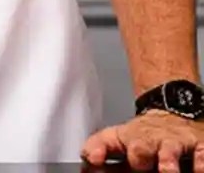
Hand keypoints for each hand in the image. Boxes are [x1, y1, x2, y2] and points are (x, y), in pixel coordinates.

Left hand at [82, 111, 203, 171]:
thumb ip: (97, 148)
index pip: (109, 144)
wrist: (173, 113)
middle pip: (140, 148)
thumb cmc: (142, 136)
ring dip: (167, 164)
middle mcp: (151, 142)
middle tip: (138, 165)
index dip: (99, 151)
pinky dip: (200, 162)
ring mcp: (175, 144)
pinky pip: (201, 155)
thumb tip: (88, 160)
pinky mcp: (198, 146)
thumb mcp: (116, 138)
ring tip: (168, 170)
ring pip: (169, 152)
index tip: (94, 160)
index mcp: (128, 140)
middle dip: (138, 158)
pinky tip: (198, 169)